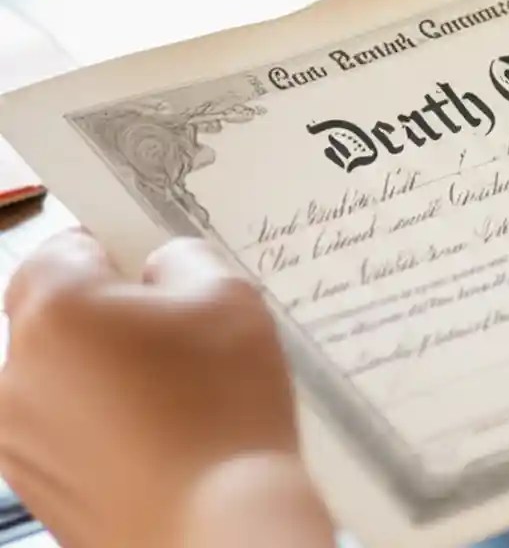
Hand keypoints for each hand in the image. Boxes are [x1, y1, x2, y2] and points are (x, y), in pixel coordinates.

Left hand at [0, 229, 333, 547]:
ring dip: (105, 373)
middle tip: (181, 338)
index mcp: (56, 307)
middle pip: (58, 314)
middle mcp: (16, 367)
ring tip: (178, 399)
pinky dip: (102, 425)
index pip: (66, 247)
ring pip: (61, 374)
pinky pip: (65, 429)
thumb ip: (185, 259)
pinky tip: (161, 440)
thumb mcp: (230, 298)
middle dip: (110, 317)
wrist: (215, 529)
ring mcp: (15, 433)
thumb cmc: (225, 410)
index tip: (155, 271)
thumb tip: (160, 267)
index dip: (115, 251)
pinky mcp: (33, 483)